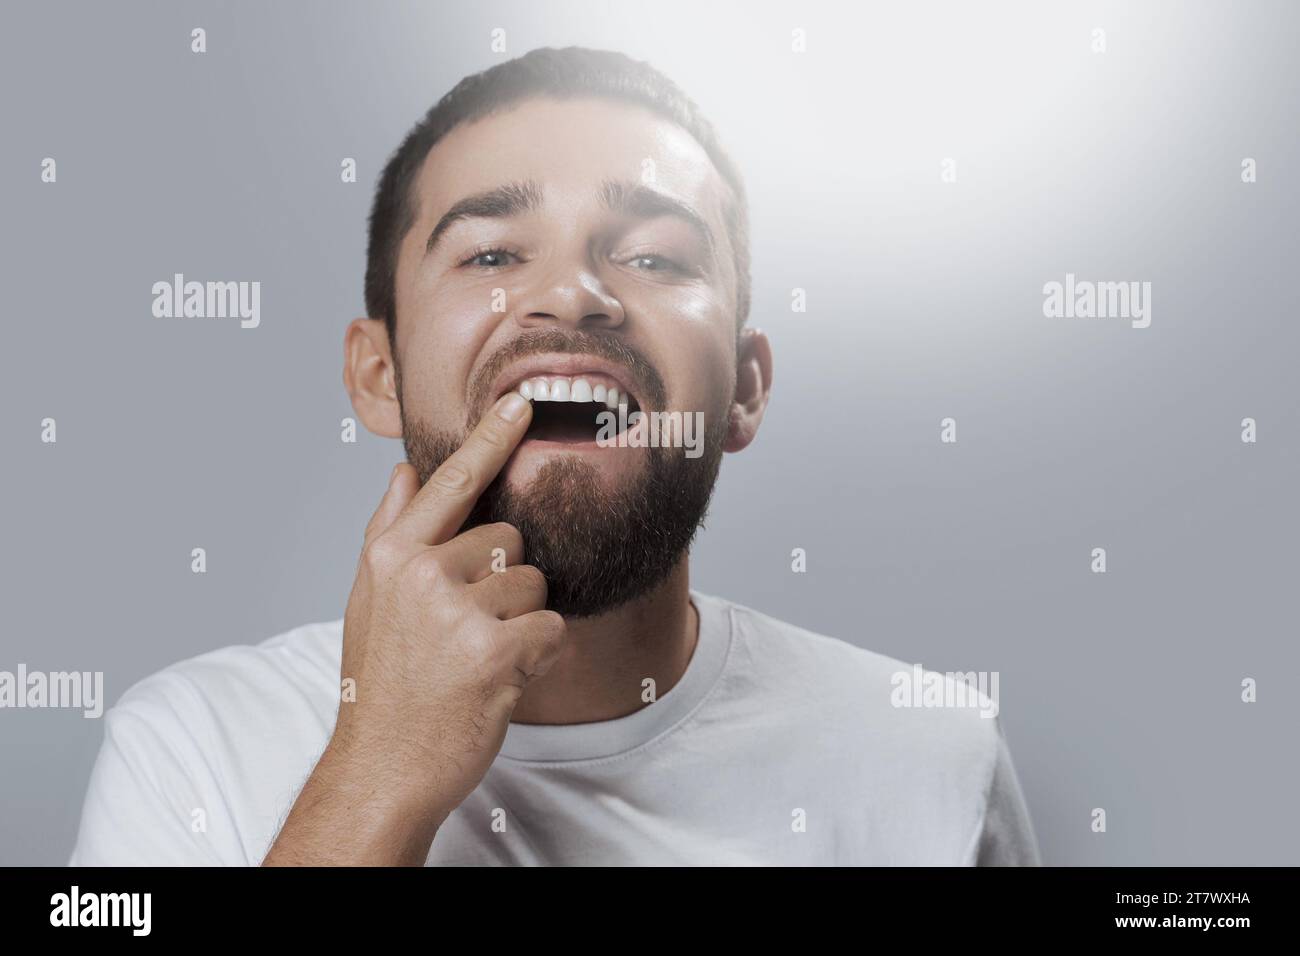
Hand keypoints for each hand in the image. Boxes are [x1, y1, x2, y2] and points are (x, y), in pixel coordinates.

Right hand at [264, 392, 565, 864]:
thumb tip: (407, 471)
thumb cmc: (383, 685)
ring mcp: (455, 610)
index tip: (522, 401)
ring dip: (521, 624)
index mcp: (391, 555)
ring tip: (478, 660)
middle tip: (468, 633)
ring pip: (535, 585)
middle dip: (506, 584)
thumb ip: (390, 533)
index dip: (491, 438)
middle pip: (511, 540)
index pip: (451, 481)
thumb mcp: (369, 603)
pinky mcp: (492, 649)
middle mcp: (420, 572)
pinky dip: (536, 657)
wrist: (383, 769)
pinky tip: (499, 680)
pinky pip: (550, 628)